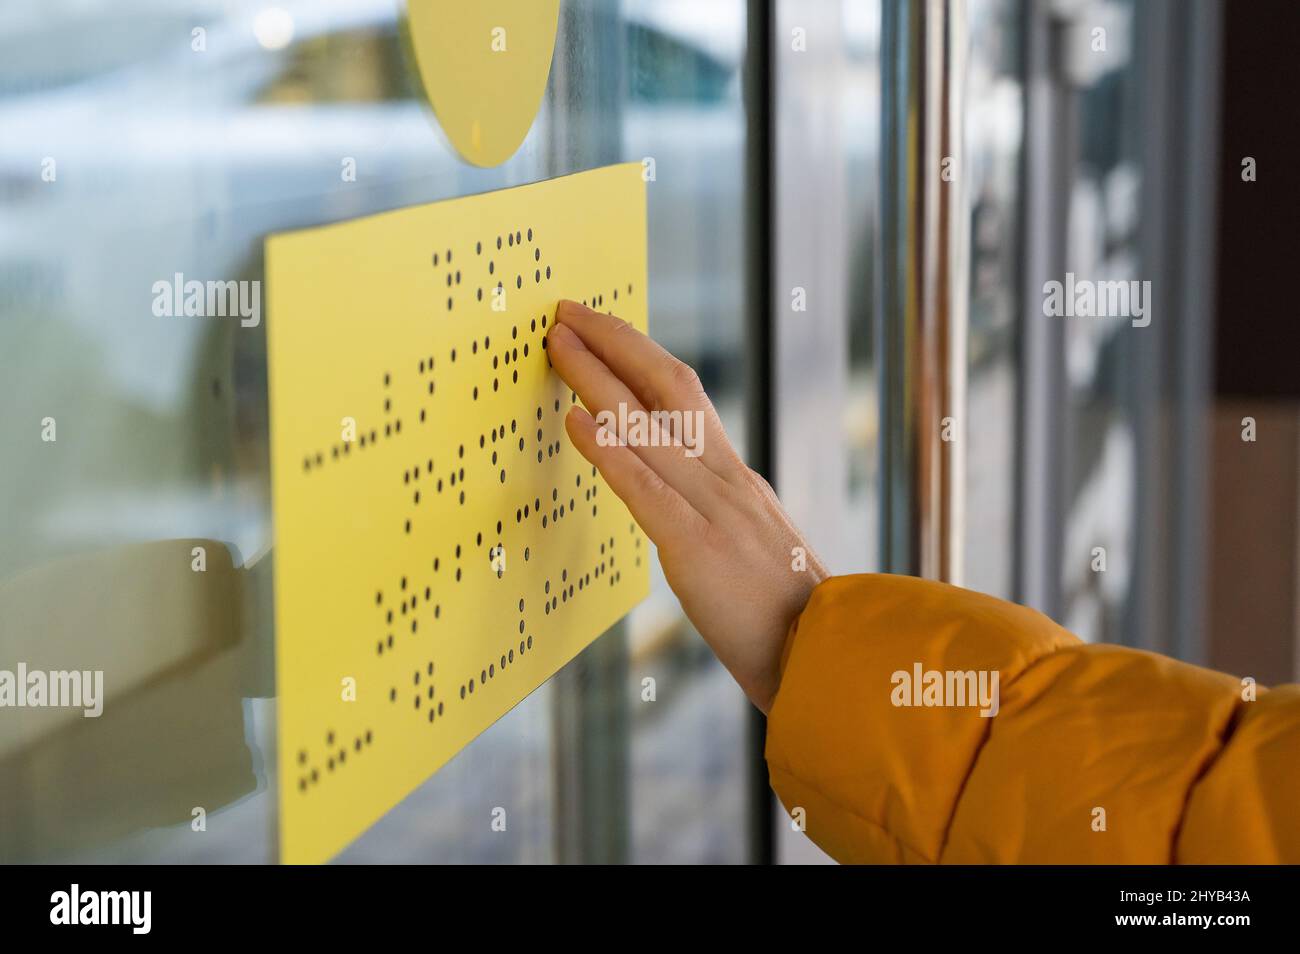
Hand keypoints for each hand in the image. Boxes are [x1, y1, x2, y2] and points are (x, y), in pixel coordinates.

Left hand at [547, 300, 827, 712]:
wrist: (829, 655)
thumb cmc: (784, 612)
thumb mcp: (747, 541)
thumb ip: (713, 507)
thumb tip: (671, 485)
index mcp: (736, 475)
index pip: (684, 394)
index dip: (638, 353)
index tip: (601, 325)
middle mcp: (725, 478)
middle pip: (666, 388)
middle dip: (614, 343)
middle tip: (567, 311)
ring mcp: (714, 509)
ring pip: (650, 427)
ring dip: (597, 380)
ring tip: (558, 345)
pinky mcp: (700, 549)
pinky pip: (649, 491)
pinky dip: (610, 452)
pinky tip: (576, 423)